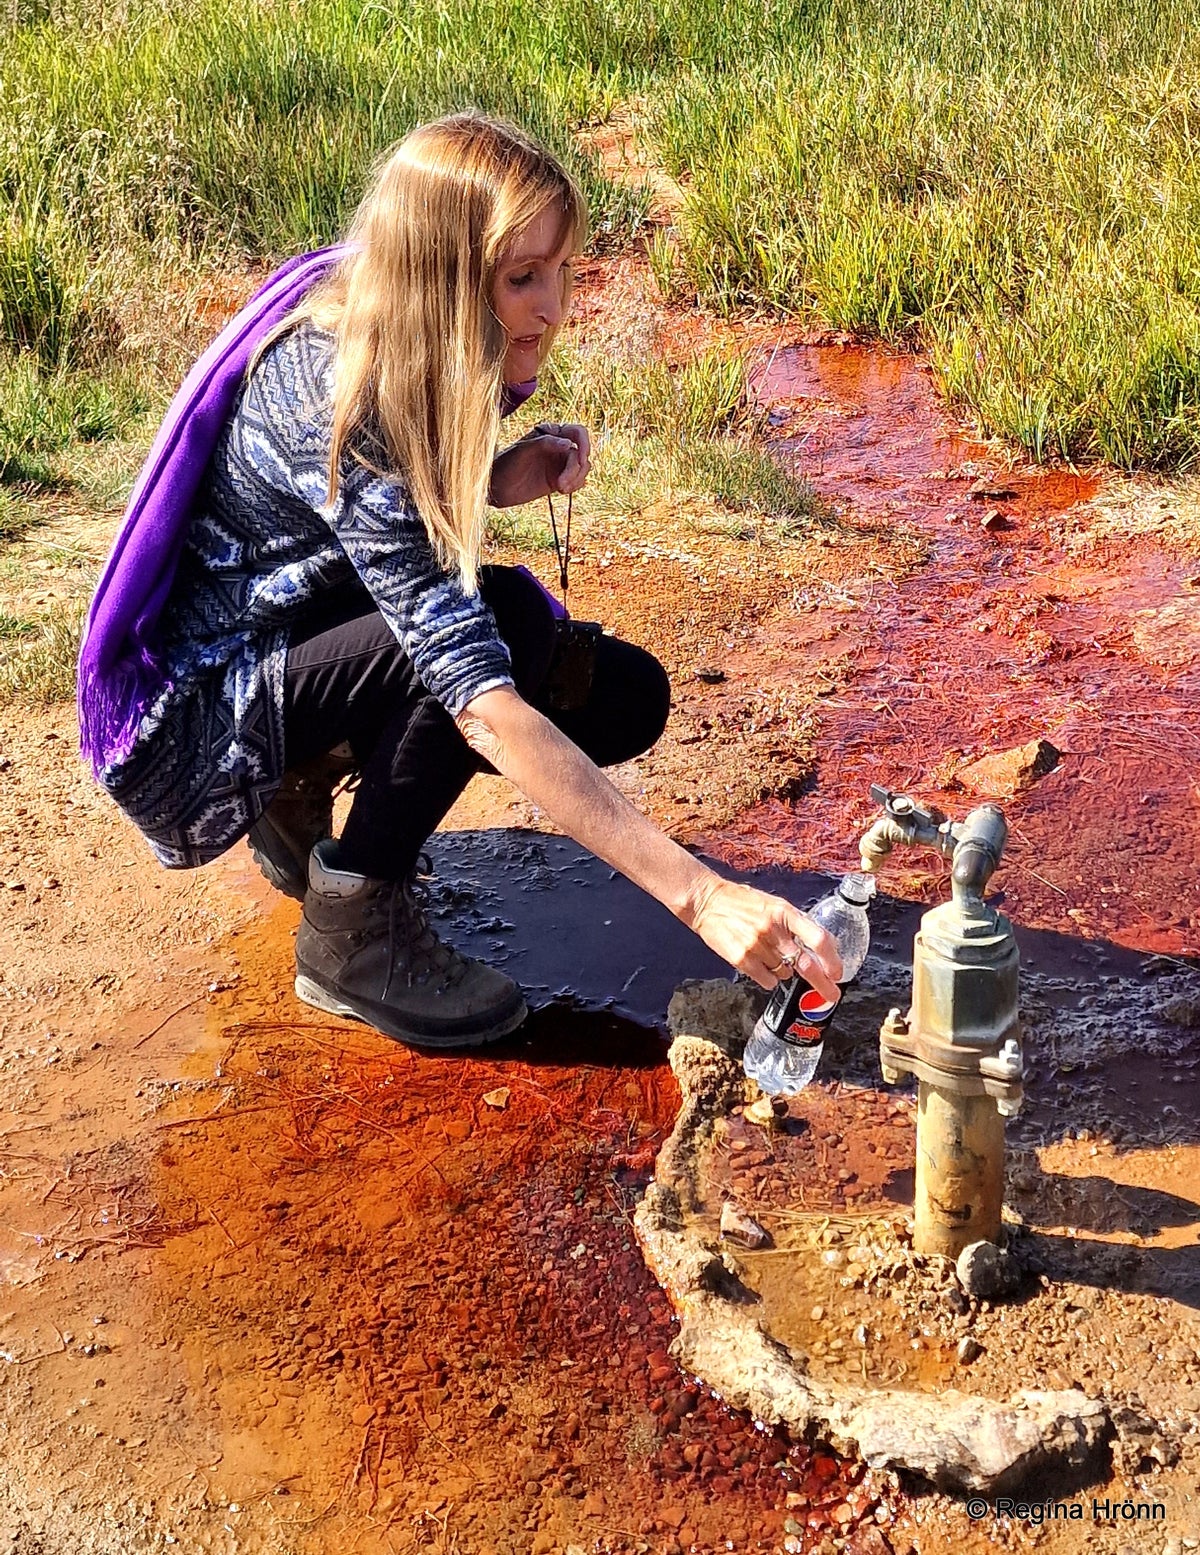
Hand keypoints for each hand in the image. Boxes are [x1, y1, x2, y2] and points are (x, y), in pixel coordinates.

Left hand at [488, 422, 590, 507]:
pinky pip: (578, 480)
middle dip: (575, 470)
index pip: (578, 432)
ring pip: (583, 468)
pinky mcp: (560, 479)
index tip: (580, 458)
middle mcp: (559, 446)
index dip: (584, 444)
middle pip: (581, 454)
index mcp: (551, 433)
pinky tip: (562, 491)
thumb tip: (568, 443)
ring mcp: (560, 463)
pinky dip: (575, 486)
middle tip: (561, 484)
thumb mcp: (523, 451)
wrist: (497, 487)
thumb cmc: (506, 464)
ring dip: (576, 479)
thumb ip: (545, 444)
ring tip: (561, 489)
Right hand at [686, 879, 842, 997]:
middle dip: (823, 984)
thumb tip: (818, 947)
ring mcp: (757, 945)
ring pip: (784, 974)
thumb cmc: (743, 902)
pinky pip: (767, 980)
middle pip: (806, 964)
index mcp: (785, 912)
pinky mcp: (741, 958)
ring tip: (768, 954)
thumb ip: (794, 924)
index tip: (837, 972)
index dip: (831, 959)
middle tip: (832, 995)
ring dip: (783, 970)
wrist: (707, 901)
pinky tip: (759, 964)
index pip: (818, 938)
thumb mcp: (775, 905)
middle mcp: (774, 929)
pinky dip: (768, 978)